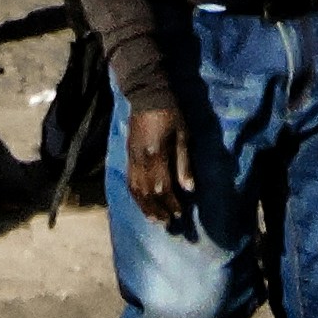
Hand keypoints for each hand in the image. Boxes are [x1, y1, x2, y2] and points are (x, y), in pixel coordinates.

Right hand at [123, 102, 189, 226]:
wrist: (146, 94)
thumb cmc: (170, 113)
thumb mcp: (183, 136)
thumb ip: (184, 164)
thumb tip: (189, 189)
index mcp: (156, 156)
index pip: (163, 188)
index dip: (172, 204)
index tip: (180, 213)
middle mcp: (141, 161)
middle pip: (147, 194)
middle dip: (158, 210)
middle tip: (167, 223)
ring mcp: (132, 158)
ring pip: (136, 190)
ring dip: (145, 207)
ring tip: (154, 219)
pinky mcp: (128, 155)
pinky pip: (129, 181)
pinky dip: (136, 196)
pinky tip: (142, 202)